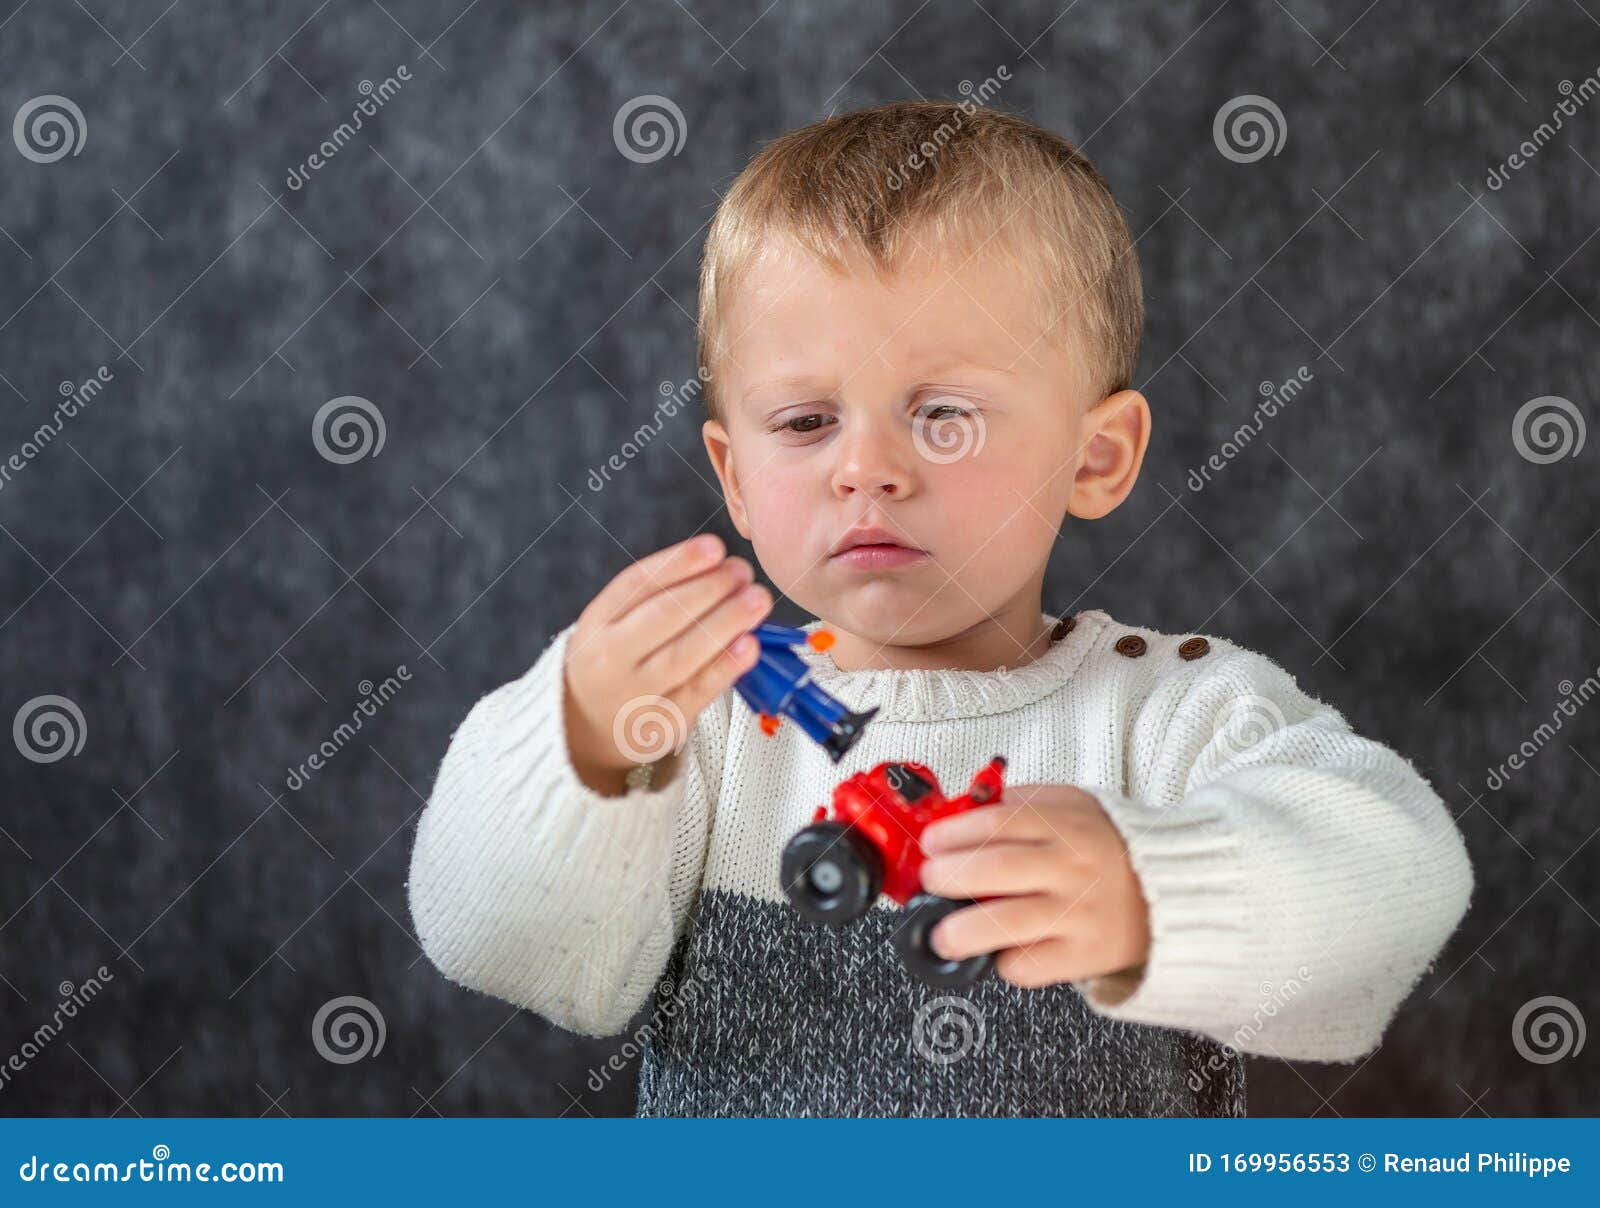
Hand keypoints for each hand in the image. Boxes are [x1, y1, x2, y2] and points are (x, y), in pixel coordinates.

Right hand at [564, 534, 771, 794]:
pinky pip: (698, 691)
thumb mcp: (616, 623)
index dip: (678, 564)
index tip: (715, 547)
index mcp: (597, 622)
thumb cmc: (617, 661)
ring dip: (725, 623)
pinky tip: (750, 645)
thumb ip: (658, 597)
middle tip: (742, 571)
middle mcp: (609, 658)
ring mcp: (634, 694)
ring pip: (682, 655)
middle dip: (708, 589)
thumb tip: (721, 568)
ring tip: (756, 601)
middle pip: (661, 617)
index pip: (636, 585)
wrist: (588, 726)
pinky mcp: (662, 722)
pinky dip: (726, 666)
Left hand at [918, 783, 1151, 989]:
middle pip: (995, 869)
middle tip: (930, 881)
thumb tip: (958, 814)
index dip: (954, 832)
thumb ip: (1019, 803)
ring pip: (1005, 923)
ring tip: (942, 933)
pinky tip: (999, 948)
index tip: (931, 842)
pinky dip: (1003, 961)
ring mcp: (1077, 914)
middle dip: (947, 876)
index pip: (997, 822)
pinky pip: (1029, 964)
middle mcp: (1071, 868)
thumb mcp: (1072, 805)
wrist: (1168, 892)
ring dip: (961, 931)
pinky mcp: (1081, 955)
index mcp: (1066, 825)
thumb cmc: (1107, 847)